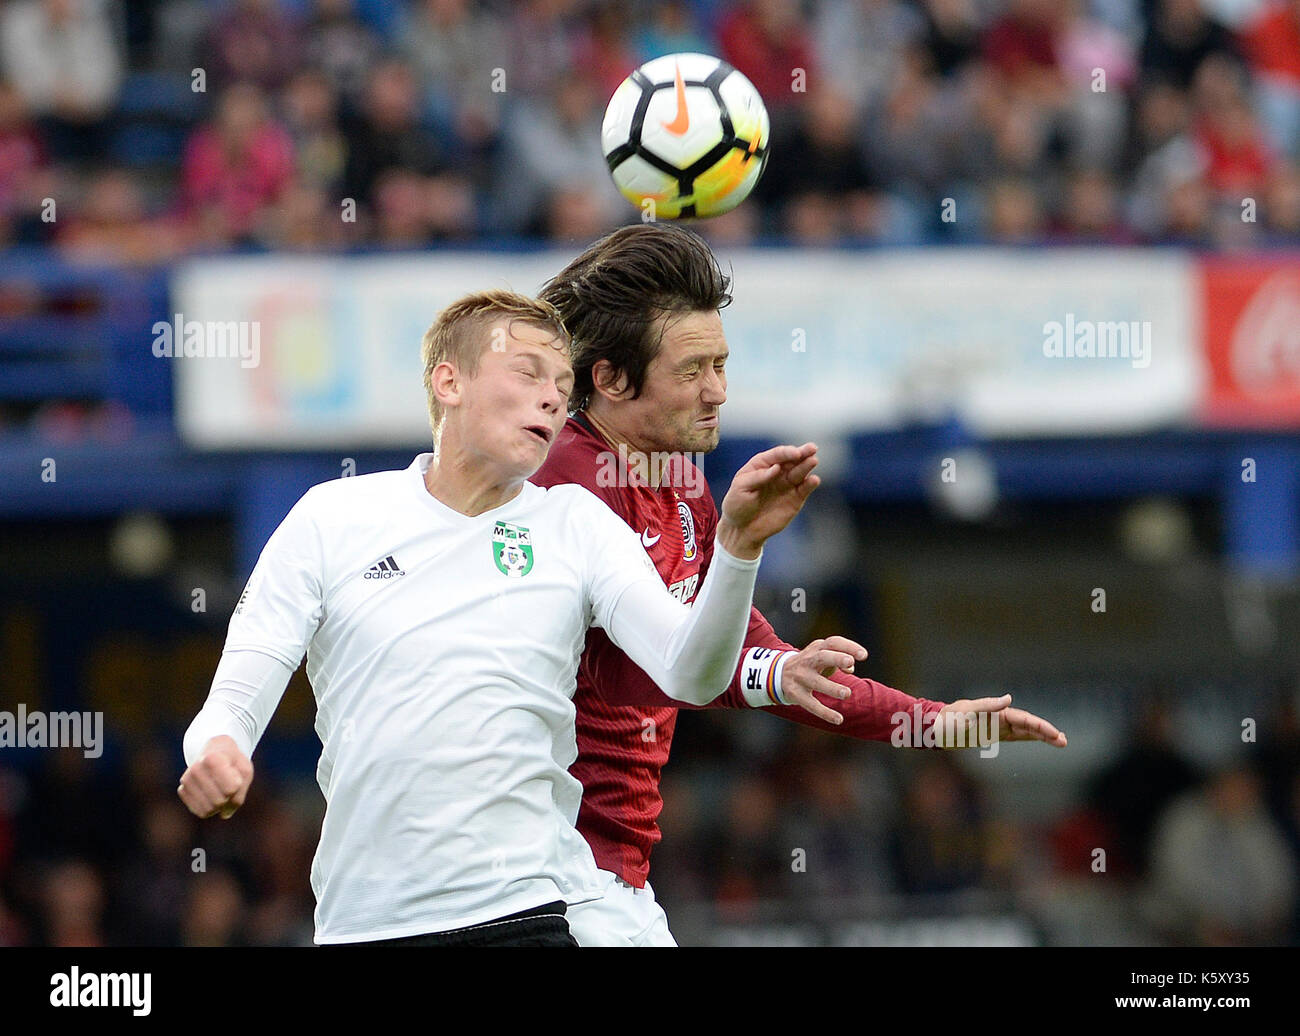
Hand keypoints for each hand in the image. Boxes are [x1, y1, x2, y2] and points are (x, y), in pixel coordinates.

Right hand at [178, 735, 253, 818]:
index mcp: (212, 759)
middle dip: (229, 797)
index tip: (235, 774)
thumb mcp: (245, 771)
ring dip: (220, 805)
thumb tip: (224, 814)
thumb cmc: (233, 762)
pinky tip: (211, 793)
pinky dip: (211, 807)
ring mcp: (186, 780)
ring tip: (221, 788)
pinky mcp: (182, 790)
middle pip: (219, 801)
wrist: (215, 751)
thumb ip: (240, 793)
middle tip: (229, 783)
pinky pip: (200, 812)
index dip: (238, 786)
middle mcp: (195, 769)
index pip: (231, 789)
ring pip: (209, 809)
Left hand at [717, 443, 819, 558]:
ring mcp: (787, 484)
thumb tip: (776, 468)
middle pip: (792, 460)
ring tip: (813, 461)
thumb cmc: (737, 504)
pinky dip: (810, 484)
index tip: (795, 453)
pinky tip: (814, 480)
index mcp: (762, 465)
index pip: (777, 455)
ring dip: (807, 465)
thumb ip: (758, 477)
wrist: (742, 529)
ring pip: (800, 472)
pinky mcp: (795, 499)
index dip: (786, 452)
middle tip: (812, 449)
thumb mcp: (741, 488)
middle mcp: (778, 472)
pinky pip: (804, 489)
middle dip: (803, 453)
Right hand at [777, 636, 867, 724]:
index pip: (833, 643)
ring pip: (816, 682)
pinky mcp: (795, 694)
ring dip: (832, 688)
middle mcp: (808, 661)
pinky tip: (838, 719)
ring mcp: (800, 677)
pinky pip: (811, 704)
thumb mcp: (822, 656)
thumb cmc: (810, 664)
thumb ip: (839, 660)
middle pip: (822, 657)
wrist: (778, 673)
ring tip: (846, 693)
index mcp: (817, 648)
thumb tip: (851, 669)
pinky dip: (825, 713)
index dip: (849, 647)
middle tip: (850, 662)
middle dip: (837, 658)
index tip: (863, 656)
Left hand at [937, 695, 1066, 748]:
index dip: (1040, 727)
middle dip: (1047, 732)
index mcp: (997, 712)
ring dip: (1042, 736)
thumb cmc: (950, 719)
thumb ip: (987, 705)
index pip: (1024, 719)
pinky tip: (1043, 740)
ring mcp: (999, 727)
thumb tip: (1009, 699)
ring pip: (1026, 731)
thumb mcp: (966, 711)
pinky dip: (1031, 737)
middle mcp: (1001, 718)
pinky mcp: (995, 735)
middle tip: (1064, 741)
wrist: (937, 727)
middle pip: (1029, 725)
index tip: (1054, 734)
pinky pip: (1017, 736)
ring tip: (1061, 742)